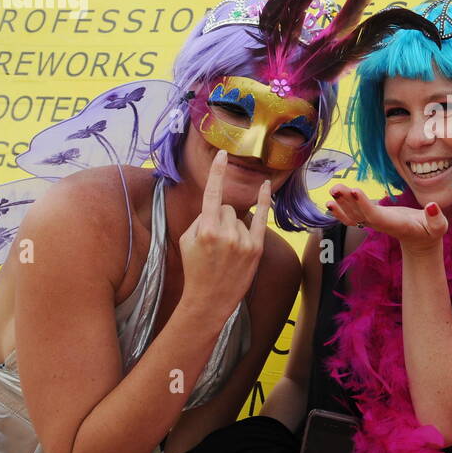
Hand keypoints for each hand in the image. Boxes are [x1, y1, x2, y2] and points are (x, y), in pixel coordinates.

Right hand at [179, 150, 269, 313]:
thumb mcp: (186, 241)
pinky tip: (265, 185)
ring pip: (238, 217)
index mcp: (206, 230)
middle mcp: (227, 233)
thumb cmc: (196, 268)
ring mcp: (243, 241)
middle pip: (225, 207)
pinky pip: (262, 218)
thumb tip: (216, 205)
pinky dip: (264, 201)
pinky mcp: (256, 248)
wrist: (210, 299)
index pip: (212, 194)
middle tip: (214, 243)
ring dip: (232, 227)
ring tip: (225, 251)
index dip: (217, 172)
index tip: (222, 153)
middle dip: (219, 218)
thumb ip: (200, 218)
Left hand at [325, 184, 446, 254]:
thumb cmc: (431, 232)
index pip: (376, 215)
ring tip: (333, 188)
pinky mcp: (371, 217)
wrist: (420, 241)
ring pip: (353, 214)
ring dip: (341, 203)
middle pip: (360, 214)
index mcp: (395, 225)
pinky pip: (352, 216)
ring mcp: (374, 222)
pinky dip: (340, 210)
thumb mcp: (439, 226)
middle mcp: (380, 224)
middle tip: (336, 188)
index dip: (364, 205)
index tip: (355, 191)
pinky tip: (330, 202)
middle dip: (347, 202)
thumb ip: (436, 218)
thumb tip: (432, 206)